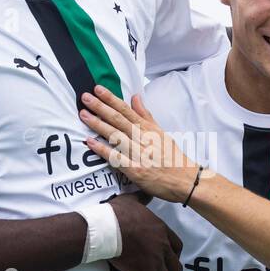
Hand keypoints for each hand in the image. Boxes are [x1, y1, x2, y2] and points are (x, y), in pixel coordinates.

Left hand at [80, 86, 200, 202]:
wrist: (186, 181)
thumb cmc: (173, 158)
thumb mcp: (161, 133)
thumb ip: (146, 115)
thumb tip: (135, 97)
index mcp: (149, 129)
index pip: (127, 110)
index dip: (112, 99)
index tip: (98, 89)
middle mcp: (143, 139)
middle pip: (119, 120)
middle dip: (101, 107)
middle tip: (85, 97)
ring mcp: (139, 154)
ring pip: (115, 136)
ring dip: (98, 124)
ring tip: (83, 114)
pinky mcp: (135, 170)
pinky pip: (116, 158)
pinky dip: (103, 149)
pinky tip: (90, 142)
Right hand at [106, 192, 183, 270]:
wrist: (106, 229)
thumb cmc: (116, 214)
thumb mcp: (132, 200)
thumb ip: (142, 198)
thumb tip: (146, 192)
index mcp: (161, 230)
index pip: (177, 246)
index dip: (176, 256)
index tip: (172, 261)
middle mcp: (162, 248)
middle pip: (176, 267)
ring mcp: (155, 263)